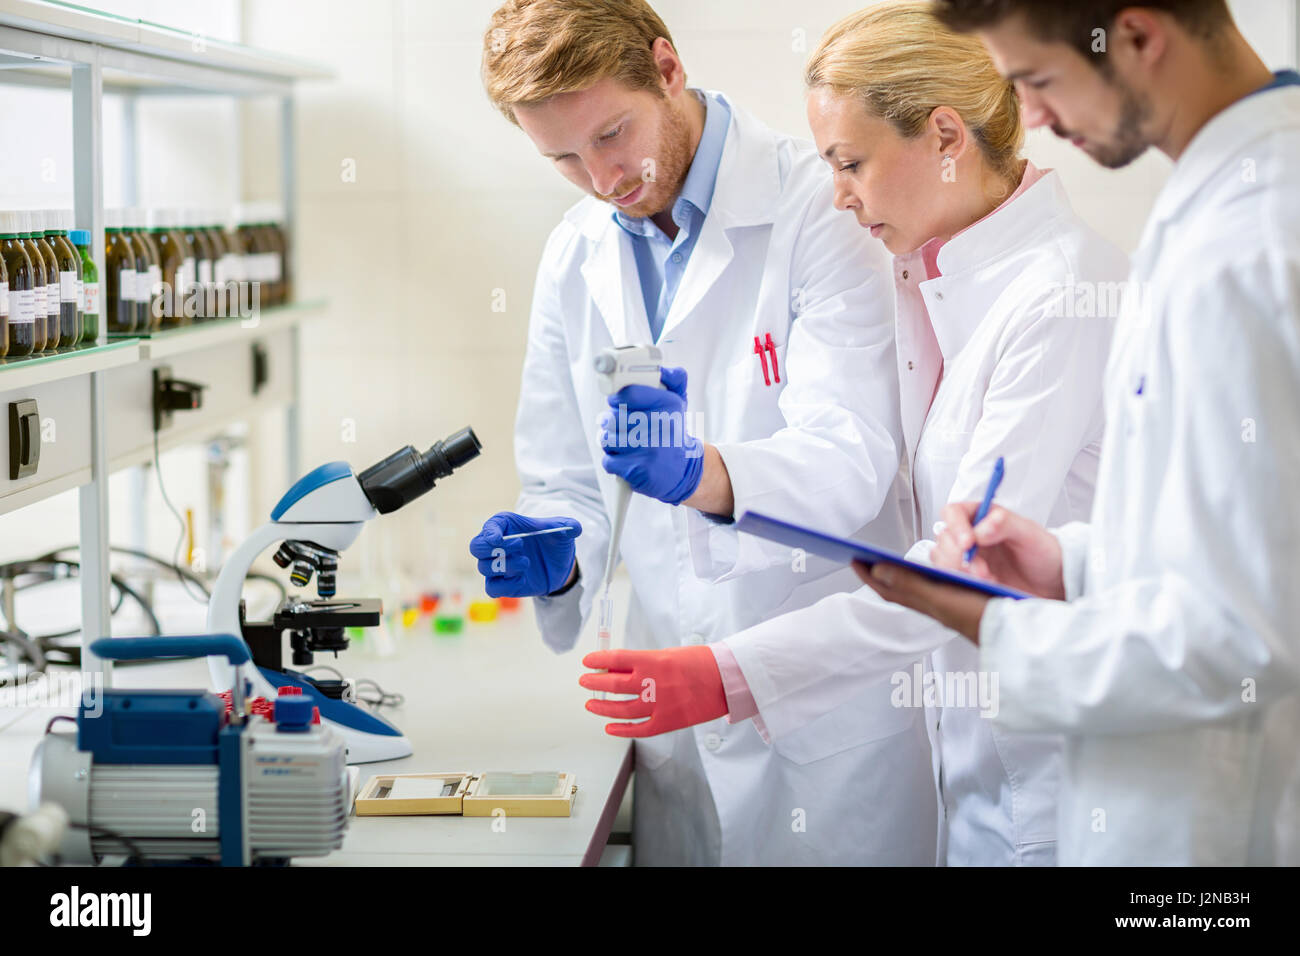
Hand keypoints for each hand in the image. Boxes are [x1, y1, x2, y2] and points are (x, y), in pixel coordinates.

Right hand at [468, 512, 580, 597]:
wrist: (558, 565)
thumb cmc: (554, 542)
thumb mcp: (564, 532)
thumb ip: (568, 527)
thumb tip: (575, 528)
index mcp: (507, 525)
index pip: (490, 525)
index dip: (490, 532)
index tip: (499, 538)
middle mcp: (497, 545)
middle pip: (476, 546)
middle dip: (492, 548)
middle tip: (518, 546)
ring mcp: (497, 565)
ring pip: (484, 568)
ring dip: (506, 565)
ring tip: (527, 563)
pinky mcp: (502, 584)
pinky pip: (492, 588)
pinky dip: (505, 585)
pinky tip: (522, 580)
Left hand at [579, 646, 727, 736]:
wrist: (728, 680)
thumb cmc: (701, 662)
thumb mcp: (669, 654)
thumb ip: (644, 662)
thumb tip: (619, 668)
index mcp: (653, 661)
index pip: (616, 659)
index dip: (598, 661)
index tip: (588, 662)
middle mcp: (652, 683)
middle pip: (613, 685)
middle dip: (594, 683)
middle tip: (585, 682)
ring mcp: (659, 705)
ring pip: (621, 710)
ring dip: (602, 708)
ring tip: (591, 705)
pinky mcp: (668, 722)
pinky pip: (639, 729)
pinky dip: (622, 730)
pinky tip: (610, 728)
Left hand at [600, 366, 703, 504]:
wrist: (683, 470)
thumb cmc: (672, 432)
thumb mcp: (679, 402)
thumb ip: (674, 379)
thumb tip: (662, 368)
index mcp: (668, 405)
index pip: (629, 393)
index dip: (616, 398)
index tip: (616, 402)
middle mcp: (660, 426)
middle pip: (613, 418)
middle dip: (610, 422)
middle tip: (619, 425)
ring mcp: (649, 449)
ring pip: (608, 439)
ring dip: (610, 442)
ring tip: (623, 442)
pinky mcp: (639, 470)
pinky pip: (609, 461)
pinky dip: (613, 462)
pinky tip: (626, 459)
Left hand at [853, 561, 990, 642]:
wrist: (1018, 636)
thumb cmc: (982, 619)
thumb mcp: (941, 598)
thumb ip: (909, 583)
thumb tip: (877, 570)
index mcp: (925, 602)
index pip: (888, 588)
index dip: (869, 574)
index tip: (853, 558)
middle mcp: (934, 604)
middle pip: (899, 588)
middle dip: (881, 573)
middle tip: (866, 558)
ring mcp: (948, 605)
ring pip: (916, 588)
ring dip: (900, 575)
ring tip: (888, 564)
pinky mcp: (964, 603)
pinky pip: (935, 588)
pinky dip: (925, 577)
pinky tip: (930, 573)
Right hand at [932, 503, 1064, 599]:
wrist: (1052, 582)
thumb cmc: (1042, 553)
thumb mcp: (1029, 533)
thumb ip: (1005, 524)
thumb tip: (981, 528)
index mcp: (981, 516)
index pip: (953, 513)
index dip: (955, 526)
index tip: (968, 543)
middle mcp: (969, 535)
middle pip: (943, 538)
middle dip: (957, 555)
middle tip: (980, 568)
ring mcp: (965, 557)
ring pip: (942, 559)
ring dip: (960, 570)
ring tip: (988, 577)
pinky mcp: (966, 578)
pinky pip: (950, 578)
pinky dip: (964, 582)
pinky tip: (986, 584)